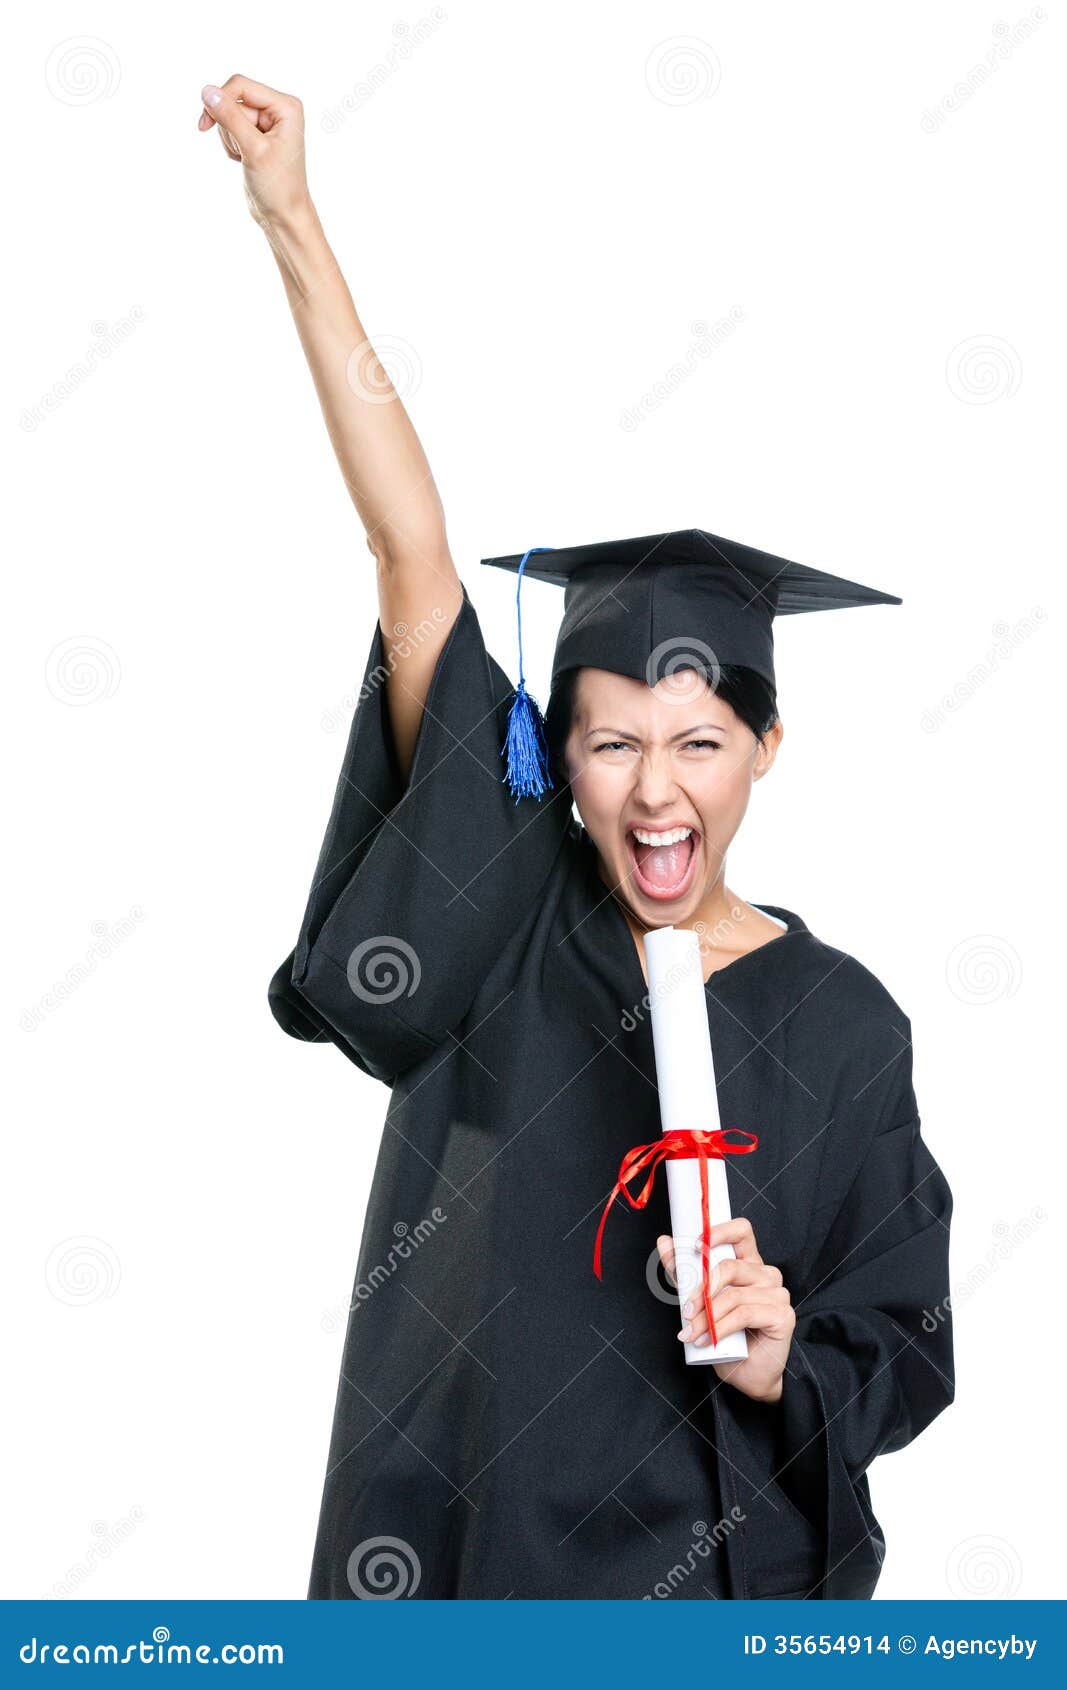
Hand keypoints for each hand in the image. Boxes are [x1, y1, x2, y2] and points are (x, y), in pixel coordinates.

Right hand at [198, 75, 310, 228]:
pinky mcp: (256, 136)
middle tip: (240, 152)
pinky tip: (244, 161)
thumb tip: (207, 91)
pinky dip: (231, 146)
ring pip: (228, 115)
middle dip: (228, 127)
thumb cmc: (277, 186)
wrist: (283, 216)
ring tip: (245, 158)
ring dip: (229, 139)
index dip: (220, 101)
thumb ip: (230, 117)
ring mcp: (266, 123)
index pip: (241, 86)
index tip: (205, 124)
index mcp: (285, 106)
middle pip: (233, 101)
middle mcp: (277, 109)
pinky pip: (230, 129)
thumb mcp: (253, 149)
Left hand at [656, 1218, 794, 1402]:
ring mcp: (778, 1293)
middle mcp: (766, 1274)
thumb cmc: (726, 1338)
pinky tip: (709, 1341)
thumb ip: (684, 1273)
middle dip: (701, 1290)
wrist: (747, 1376)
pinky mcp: (783, 1315)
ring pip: (733, 1294)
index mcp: (748, 1264)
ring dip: (707, 1317)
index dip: (719, 1232)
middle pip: (730, 1266)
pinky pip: (744, 1314)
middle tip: (685, 1312)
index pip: (741, 1230)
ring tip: (692, 1333)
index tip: (694, 1245)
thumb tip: (664, 1242)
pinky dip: (721, 1328)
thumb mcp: (699, 1301)